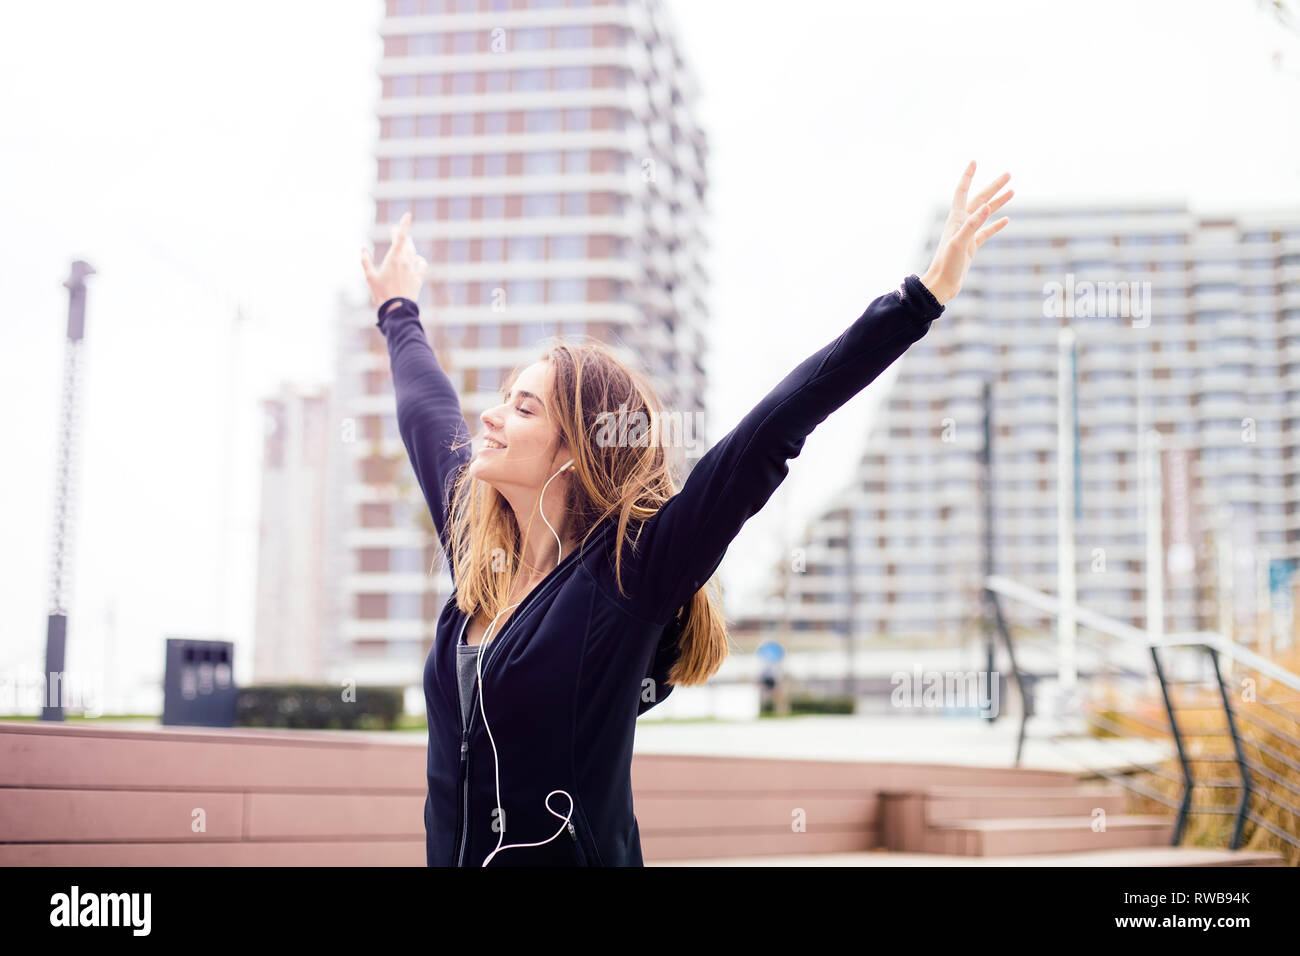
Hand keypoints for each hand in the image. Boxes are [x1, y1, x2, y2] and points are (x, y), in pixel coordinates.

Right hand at [360, 211, 428, 313]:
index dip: (404, 225)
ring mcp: (413, 270)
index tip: (407, 215)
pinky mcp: (418, 278)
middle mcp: (406, 261)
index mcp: (394, 258)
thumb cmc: (381, 293)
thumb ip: (365, 261)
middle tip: (394, 232)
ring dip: (409, 247)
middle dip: (401, 236)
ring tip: (405, 243)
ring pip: (413, 252)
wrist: (397, 309)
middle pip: (406, 243)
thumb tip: (362, 248)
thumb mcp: (369, 277)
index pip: (400, 237)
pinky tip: (417, 260)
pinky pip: (421, 265)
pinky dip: (419, 260)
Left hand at [919, 162, 1011, 305]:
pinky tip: (1006, 220)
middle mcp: (961, 224)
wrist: (942, 285)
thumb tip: (986, 207)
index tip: (974, 162)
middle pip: (979, 199)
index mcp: (956, 219)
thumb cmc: (947, 265)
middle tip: (1008, 174)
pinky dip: (996, 225)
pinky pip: (986, 232)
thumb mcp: (960, 244)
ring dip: (998, 202)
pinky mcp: (972, 246)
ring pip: (985, 213)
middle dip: (993, 186)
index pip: (962, 192)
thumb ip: (972, 225)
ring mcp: (967, 234)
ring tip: (1013, 190)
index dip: (968, 177)